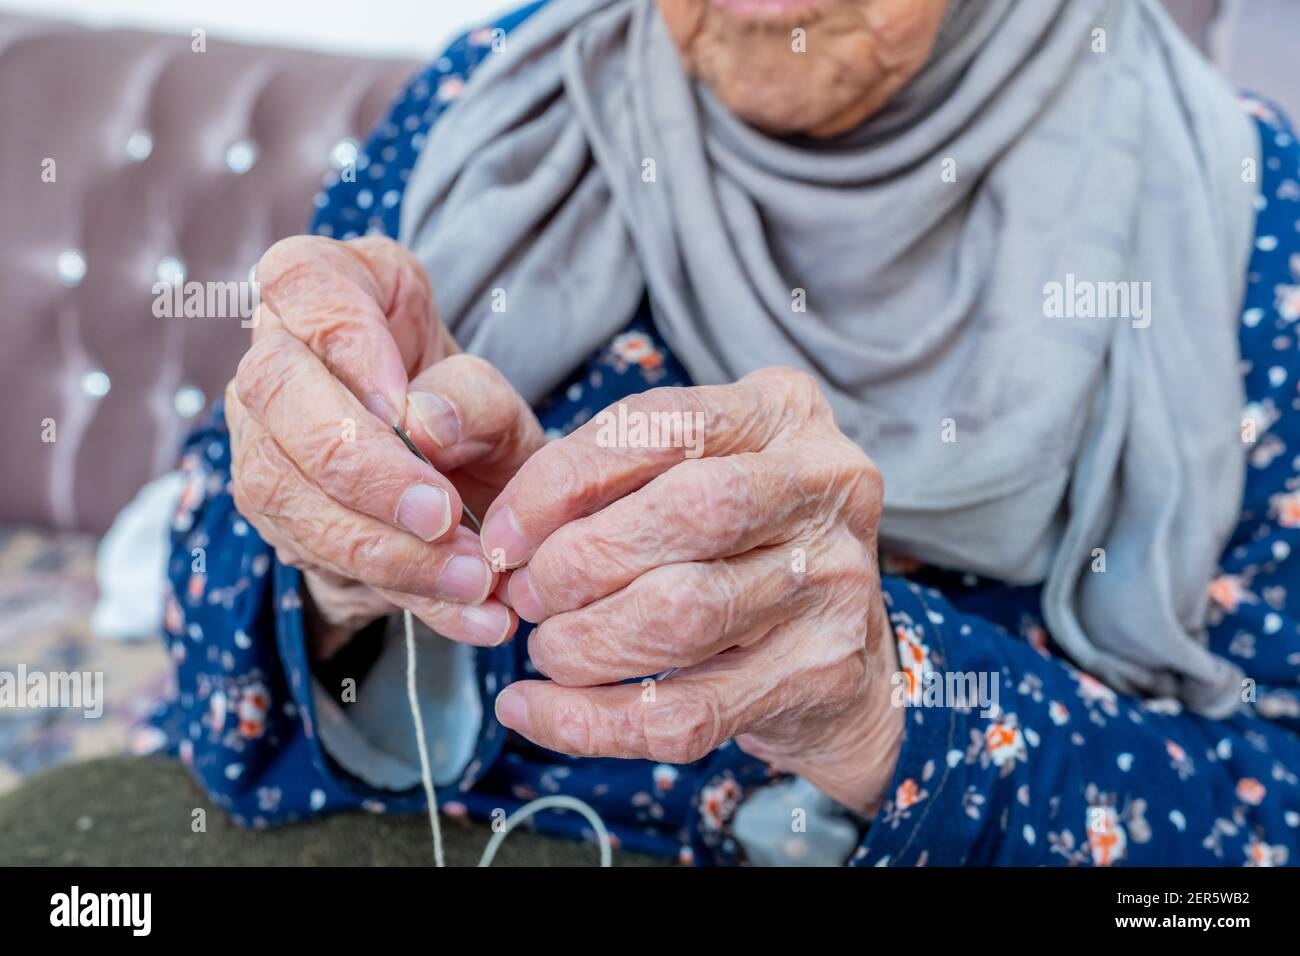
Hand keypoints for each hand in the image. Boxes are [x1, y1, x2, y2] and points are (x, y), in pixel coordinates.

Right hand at [226, 235, 543, 656]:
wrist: (457, 491)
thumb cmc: (474, 421)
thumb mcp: (500, 402)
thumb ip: (474, 399)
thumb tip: (422, 422)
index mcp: (331, 288)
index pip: (303, 283)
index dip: (347, 342)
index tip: (403, 402)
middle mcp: (278, 356)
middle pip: (275, 389)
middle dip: (363, 466)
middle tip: (445, 514)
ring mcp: (260, 435)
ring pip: (280, 484)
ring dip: (383, 545)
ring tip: (476, 577)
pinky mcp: (275, 512)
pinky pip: (313, 553)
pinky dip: (402, 590)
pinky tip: (470, 612)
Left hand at [482, 367, 903, 814]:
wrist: (847, 651)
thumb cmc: (741, 544)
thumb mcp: (697, 474)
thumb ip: (618, 480)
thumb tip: (509, 535)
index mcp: (782, 413)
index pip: (661, 425)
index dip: (563, 480)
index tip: (504, 533)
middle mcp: (825, 486)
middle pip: (688, 512)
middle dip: (579, 561)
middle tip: (527, 594)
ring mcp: (835, 581)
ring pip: (684, 613)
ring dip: (584, 641)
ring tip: (547, 647)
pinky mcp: (821, 673)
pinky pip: (688, 712)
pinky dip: (592, 720)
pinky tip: (536, 710)